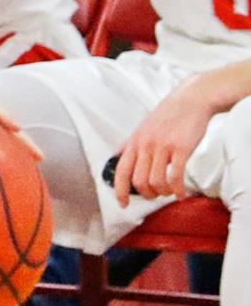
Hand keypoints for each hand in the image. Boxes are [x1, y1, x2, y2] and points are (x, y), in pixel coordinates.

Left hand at [112, 85, 216, 204]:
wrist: (190, 101)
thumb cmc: (167, 116)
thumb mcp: (142, 128)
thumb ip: (129, 143)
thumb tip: (115, 155)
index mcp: (134, 142)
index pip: (121, 171)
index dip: (120, 191)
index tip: (123, 205)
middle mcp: (145, 145)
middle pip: (139, 181)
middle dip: (147, 194)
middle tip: (156, 195)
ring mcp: (162, 146)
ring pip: (156, 181)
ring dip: (163, 193)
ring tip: (170, 192)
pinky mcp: (180, 148)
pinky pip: (176, 176)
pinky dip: (178, 190)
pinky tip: (182, 193)